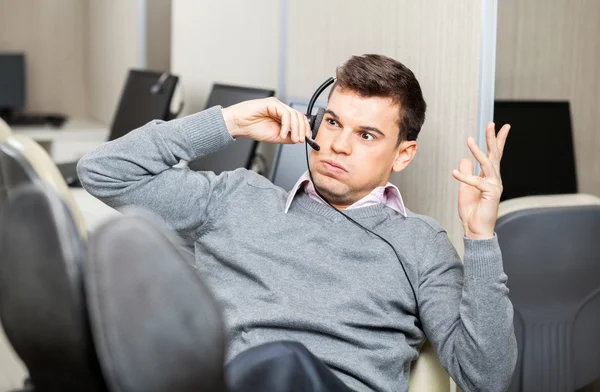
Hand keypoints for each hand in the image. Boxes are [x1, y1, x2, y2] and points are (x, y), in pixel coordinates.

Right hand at [221, 97, 311, 143]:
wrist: (239, 125)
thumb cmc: (253, 128)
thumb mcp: (276, 137)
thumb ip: (288, 137)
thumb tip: (300, 138)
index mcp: (283, 117)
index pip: (299, 120)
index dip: (305, 129)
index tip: (306, 139)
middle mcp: (281, 110)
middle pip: (299, 116)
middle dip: (302, 129)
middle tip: (300, 140)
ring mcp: (277, 105)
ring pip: (294, 115)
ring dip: (296, 129)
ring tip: (293, 139)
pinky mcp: (272, 103)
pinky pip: (285, 114)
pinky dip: (286, 125)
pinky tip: (282, 133)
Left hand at [452, 122, 510, 239]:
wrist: (475, 229)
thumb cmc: (472, 210)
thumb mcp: (465, 188)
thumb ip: (467, 173)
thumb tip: (464, 160)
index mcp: (489, 177)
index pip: (494, 155)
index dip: (497, 140)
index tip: (501, 126)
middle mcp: (495, 179)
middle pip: (494, 155)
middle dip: (493, 138)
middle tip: (491, 123)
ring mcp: (495, 186)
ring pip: (487, 164)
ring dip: (477, 151)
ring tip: (469, 140)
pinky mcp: (491, 194)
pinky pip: (477, 182)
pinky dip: (465, 177)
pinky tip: (454, 173)